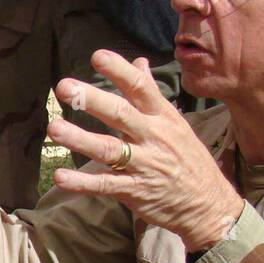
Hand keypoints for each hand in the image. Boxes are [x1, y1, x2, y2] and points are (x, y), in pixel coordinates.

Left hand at [45, 51, 242, 252]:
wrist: (209, 205)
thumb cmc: (188, 159)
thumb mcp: (176, 123)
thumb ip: (152, 93)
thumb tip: (139, 63)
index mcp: (163, 117)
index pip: (141, 88)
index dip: (119, 71)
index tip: (97, 56)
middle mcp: (153, 137)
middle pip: (121, 114)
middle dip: (92, 100)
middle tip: (64, 87)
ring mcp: (143, 166)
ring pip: (109, 149)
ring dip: (80, 139)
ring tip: (54, 128)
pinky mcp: (134, 192)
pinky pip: (105, 185)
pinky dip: (82, 183)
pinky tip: (60, 177)